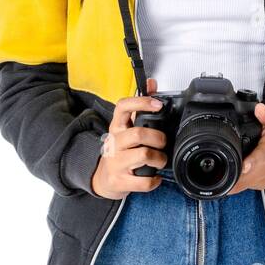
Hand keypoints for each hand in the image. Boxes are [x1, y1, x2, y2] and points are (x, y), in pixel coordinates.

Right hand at [90, 78, 167, 198]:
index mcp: (117, 128)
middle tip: (162, 143)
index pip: (123, 107)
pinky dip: (155, 180)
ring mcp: (116, 163)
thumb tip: (151, 83)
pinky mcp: (119, 181)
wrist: (102, 179)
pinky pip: (144, 181)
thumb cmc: (120, 152)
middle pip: (138, 133)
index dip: (141, 103)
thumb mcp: (126, 128)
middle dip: (158, 138)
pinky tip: (155, 176)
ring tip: (160, 160)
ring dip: (159, 158)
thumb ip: (140, 107)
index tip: (158, 104)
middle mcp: (114, 143)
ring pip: (144, 156)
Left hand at [225, 103, 264, 194]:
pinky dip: (238, 183)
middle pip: (245, 178)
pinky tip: (233, 176)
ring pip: (244, 186)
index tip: (243, 166)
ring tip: (221, 176)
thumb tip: (258, 109)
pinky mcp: (263, 184)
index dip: (249, 164)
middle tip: (217, 173)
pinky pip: (246, 187)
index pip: (258, 159)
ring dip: (232, 181)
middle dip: (231, 176)